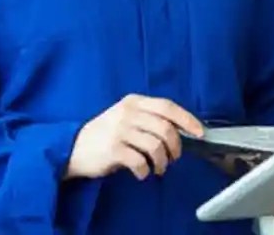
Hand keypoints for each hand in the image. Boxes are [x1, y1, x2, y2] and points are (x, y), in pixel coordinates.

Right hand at [65, 94, 203, 180]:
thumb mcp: (126, 117)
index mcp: (134, 102)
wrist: (73, 147)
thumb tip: (182, 131)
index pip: (168, 107)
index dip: (187, 120)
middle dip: (175, 147)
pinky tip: (142, 173)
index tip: (199, 133)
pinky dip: (146, 171)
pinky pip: (140, 162)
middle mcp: (127, 113)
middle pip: (165, 129)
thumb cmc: (106, 134)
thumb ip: (149, 119)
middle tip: (173, 158)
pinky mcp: (113, 149)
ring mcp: (119, 130)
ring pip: (156, 147)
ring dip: (162, 162)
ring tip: (157, 168)